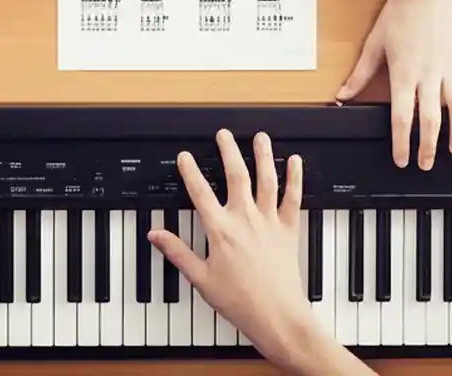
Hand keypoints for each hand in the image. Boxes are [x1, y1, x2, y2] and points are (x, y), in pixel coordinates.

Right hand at [147, 130, 372, 375]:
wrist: (277, 316)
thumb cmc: (240, 301)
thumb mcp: (200, 278)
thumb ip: (177, 252)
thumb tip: (156, 235)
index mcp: (220, 231)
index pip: (200, 192)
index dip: (190, 171)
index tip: (185, 157)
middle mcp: (245, 219)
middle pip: (236, 175)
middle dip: (228, 151)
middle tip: (223, 134)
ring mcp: (269, 222)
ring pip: (266, 179)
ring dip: (263, 155)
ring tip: (260, 137)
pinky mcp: (289, 230)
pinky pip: (294, 198)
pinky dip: (296, 178)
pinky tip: (295, 161)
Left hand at [335, 0, 451, 169]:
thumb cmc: (399, 13)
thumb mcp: (374, 44)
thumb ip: (360, 74)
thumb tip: (342, 94)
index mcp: (404, 72)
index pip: (402, 116)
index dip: (402, 141)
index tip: (401, 158)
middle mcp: (429, 73)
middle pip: (431, 118)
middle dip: (429, 145)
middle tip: (426, 163)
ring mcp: (450, 66)